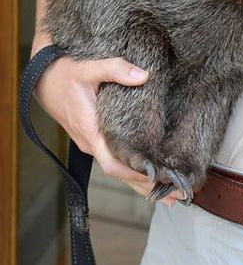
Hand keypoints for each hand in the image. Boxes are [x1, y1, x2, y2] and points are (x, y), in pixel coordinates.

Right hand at [33, 52, 183, 205]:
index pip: (112, 162)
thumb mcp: (89, 68)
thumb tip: (143, 76)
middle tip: (177, 195)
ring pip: (117, 168)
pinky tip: (146, 175)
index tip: (160, 178)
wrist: (43, 80)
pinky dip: (130, 169)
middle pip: (119, 172)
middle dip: (145, 184)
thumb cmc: (65, 75)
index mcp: (90, 130)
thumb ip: (115, 70)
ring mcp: (91, 143)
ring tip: (170, 193)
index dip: (135, 173)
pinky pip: (113, 158)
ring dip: (140, 180)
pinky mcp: (93, 138)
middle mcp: (90, 142)